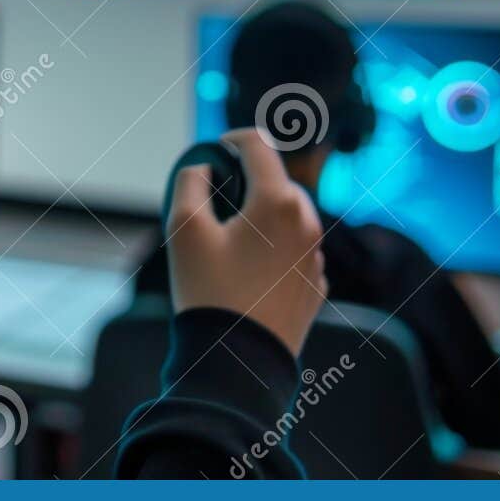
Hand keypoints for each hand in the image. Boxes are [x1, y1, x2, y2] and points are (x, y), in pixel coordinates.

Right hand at [165, 128, 326, 355]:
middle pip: (277, 181)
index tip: (213, 151)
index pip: (259, 144)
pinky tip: (247, 271)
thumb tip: (206, 166)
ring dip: (262, 217)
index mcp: (278, 202)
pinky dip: (275, 248)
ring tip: (228, 243)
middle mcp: (307, 224)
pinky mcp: (316, 285)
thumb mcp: (183, 227)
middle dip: (249, 183)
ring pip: (289, 217)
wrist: (238, 361)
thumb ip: (191, 180)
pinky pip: (296, 251)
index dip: (231, 139)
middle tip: (215, 203)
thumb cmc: (208, 291)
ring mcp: (316, 257)